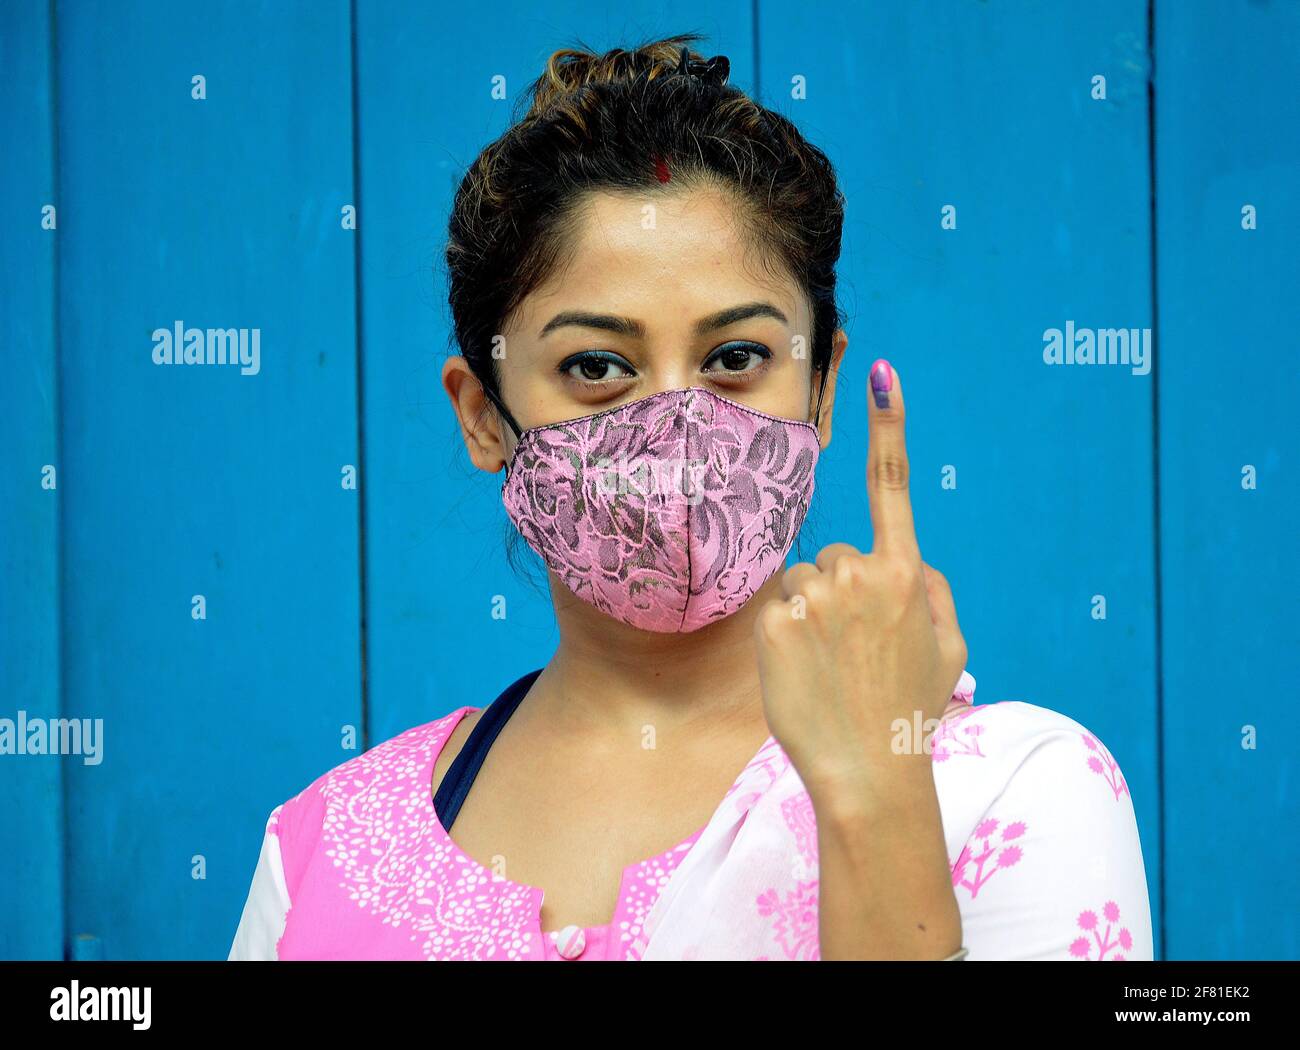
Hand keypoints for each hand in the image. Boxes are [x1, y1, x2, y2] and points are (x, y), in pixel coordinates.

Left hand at [753, 359, 968, 802]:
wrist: (870, 772)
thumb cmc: (912, 711)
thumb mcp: (950, 648)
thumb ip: (932, 590)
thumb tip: (909, 560)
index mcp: (907, 574)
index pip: (893, 486)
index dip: (888, 426)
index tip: (881, 372)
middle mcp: (860, 573)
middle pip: (833, 554)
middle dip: (839, 591)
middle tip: (853, 650)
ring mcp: (814, 596)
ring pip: (801, 582)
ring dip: (810, 614)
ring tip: (830, 666)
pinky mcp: (775, 620)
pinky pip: (776, 608)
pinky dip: (784, 636)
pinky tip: (804, 671)